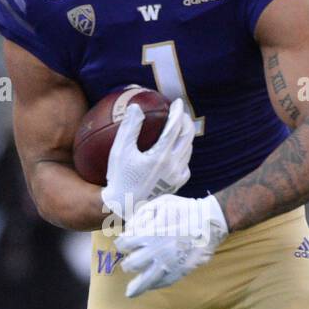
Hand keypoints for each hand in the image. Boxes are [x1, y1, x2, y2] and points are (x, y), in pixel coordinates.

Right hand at [102, 98, 194, 218]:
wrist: (125, 206)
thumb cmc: (120, 177)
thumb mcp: (120, 151)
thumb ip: (129, 127)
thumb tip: (136, 107)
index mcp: (161, 156)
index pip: (175, 127)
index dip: (177, 112)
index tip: (177, 102)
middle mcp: (173, 165)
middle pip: (187, 136)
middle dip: (185, 121)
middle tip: (180, 112)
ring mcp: (177, 176)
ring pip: (188, 149)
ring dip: (185, 135)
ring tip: (178, 127)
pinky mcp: (177, 183)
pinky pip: (186, 163)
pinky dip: (183, 152)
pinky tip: (176, 150)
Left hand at [116, 193, 228, 297]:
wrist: (210, 221)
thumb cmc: (184, 210)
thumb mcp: (160, 204)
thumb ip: (141, 216)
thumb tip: (129, 230)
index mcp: (148, 235)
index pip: (125, 244)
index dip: (122, 244)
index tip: (124, 244)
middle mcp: (155, 253)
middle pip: (131, 265)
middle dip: (128, 264)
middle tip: (128, 264)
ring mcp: (168, 265)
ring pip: (146, 281)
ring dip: (136, 286)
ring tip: (130, 292)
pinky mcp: (180, 272)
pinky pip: (164, 283)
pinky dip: (155, 285)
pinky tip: (151, 286)